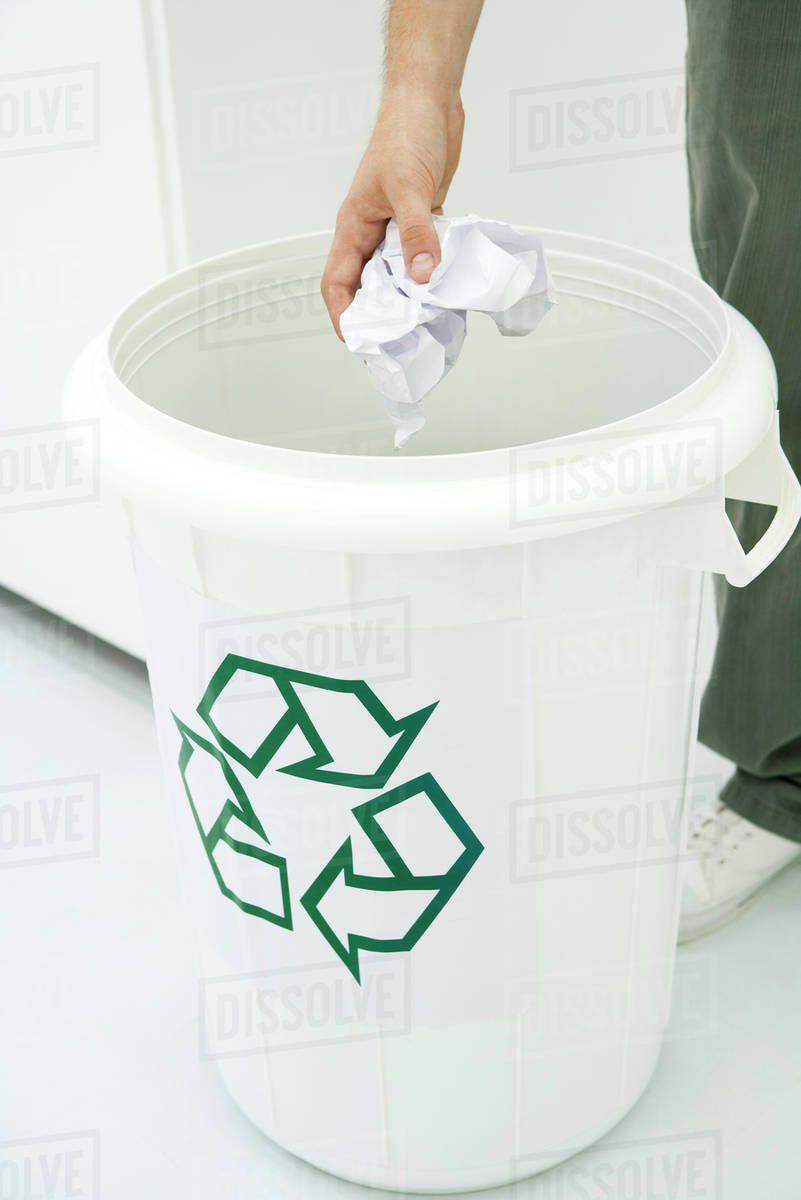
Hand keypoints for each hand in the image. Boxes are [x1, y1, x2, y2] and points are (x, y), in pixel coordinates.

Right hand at [321, 89, 464, 338]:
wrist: (429, 103)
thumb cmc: (405, 133)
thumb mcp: (409, 188)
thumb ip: (417, 233)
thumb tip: (423, 276)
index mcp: (353, 227)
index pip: (337, 282)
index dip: (344, 315)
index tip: (360, 341)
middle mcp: (371, 234)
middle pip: (366, 287)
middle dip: (379, 317)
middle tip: (398, 344)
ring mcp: (395, 231)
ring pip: (396, 277)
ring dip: (409, 299)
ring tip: (425, 325)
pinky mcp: (419, 225)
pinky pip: (421, 261)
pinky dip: (431, 277)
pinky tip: (446, 291)